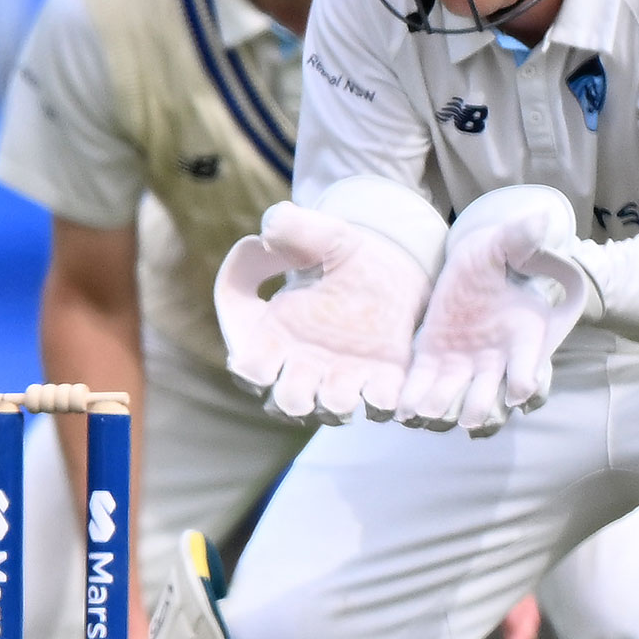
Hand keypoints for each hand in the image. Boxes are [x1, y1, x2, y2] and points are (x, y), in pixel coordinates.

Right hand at [215, 202, 432, 424]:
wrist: (389, 265)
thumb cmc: (339, 253)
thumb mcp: (318, 233)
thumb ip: (289, 228)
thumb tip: (266, 235)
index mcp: (275, 335)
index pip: (248, 368)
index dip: (249, 369)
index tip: (255, 352)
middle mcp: (303, 364)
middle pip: (285, 403)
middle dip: (292, 398)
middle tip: (305, 373)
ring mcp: (341, 376)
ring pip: (330, 410)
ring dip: (335, 403)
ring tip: (347, 383)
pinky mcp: (380, 378)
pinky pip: (377, 404)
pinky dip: (380, 403)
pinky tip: (385, 388)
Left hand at [398, 185, 588, 435]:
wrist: (463, 268)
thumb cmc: (490, 258)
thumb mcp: (501, 246)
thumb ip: (520, 238)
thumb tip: (541, 219)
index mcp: (522, 336)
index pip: (529, 367)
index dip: (527, 381)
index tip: (520, 393)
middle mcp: (495, 361)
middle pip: (492, 396)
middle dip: (481, 408)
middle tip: (468, 419)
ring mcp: (464, 367)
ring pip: (456, 399)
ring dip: (443, 409)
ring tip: (426, 414)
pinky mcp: (432, 364)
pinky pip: (423, 387)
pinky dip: (414, 400)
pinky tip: (401, 410)